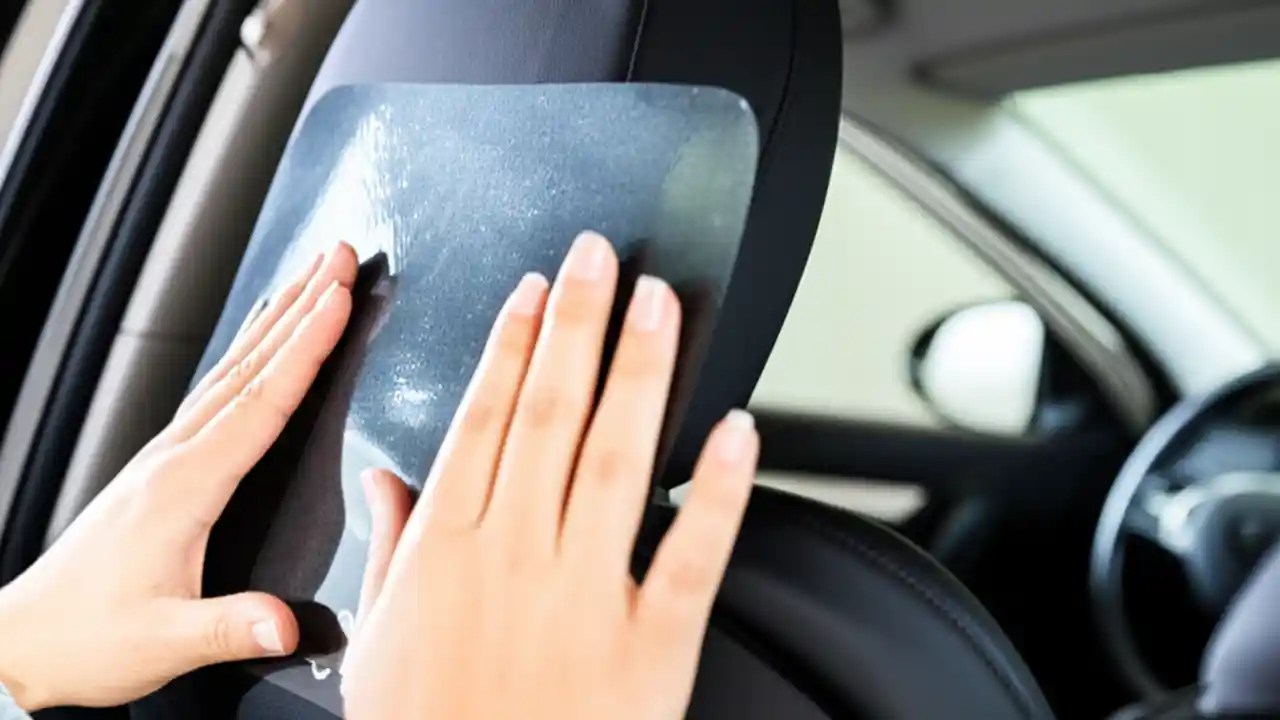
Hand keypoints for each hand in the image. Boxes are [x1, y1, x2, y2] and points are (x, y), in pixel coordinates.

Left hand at [0, 243, 357, 709]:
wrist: (26, 643)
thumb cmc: (91, 640)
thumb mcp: (164, 643)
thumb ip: (229, 627)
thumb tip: (285, 623)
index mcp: (185, 487)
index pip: (261, 402)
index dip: (306, 348)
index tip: (340, 300)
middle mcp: (174, 458)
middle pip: (252, 366)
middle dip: (303, 306)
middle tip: (341, 257)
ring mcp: (165, 456)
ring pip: (234, 369)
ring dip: (280, 319)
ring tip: (316, 278)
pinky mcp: (163, 466)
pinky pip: (218, 389)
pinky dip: (250, 352)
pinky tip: (263, 341)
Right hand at [343, 232, 758, 718]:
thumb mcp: (380, 641)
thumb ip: (389, 549)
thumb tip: (387, 481)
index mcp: (448, 550)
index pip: (484, 419)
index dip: (511, 343)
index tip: (533, 289)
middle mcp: (515, 556)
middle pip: (549, 413)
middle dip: (576, 324)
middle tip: (597, 257)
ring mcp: (584, 595)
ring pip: (613, 458)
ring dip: (638, 372)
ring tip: (656, 303)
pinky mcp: (650, 645)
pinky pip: (690, 553)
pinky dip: (718, 489)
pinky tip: (736, 428)